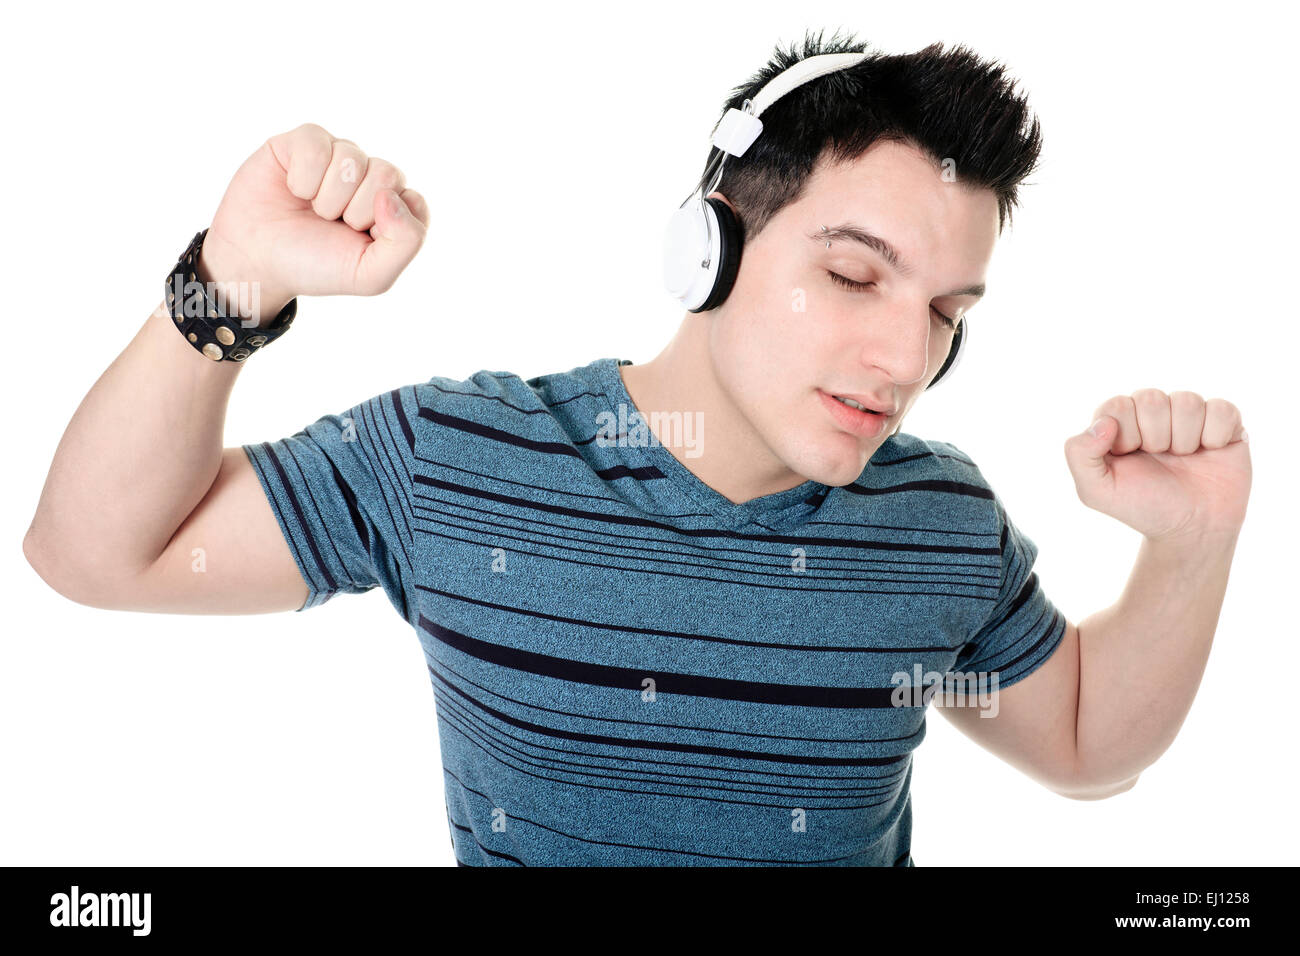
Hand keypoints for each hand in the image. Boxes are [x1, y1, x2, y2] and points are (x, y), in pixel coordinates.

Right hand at [198, 123, 429, 322]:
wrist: (257, 261)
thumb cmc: (314, 265)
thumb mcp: (370, 275)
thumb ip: (405, 243)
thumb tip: (393, 195)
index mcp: (392, 208)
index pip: (414, 202)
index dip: (386, 226)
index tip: (360, 240)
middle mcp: (369, 178)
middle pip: (387, 173)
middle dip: (355, 210)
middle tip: (332, 224)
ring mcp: (337, 157)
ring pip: (352, 158)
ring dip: (328, 197)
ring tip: (313, 209)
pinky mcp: (304, 142)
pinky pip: (317, 145)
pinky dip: (303, 177)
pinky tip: (293, 189)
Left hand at [1063, 390, 1250, 541]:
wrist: (1191, 530)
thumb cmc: (1142, 506)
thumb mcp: (1096, 491)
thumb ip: (1079, 455)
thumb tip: (1104, 422)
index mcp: (1120, 421)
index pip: (1118, 405)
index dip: (1125, 435)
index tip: (1130, 457)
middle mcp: (1153, 413)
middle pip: (1151, 399)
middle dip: (1155, 438)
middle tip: (1160, 459)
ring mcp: (1189, 415)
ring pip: (1187, 402)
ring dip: (1184, 439)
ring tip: (1184, 459)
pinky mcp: (1224, 422)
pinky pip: (1222, 410)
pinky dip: (1215, 436)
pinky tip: (1209, 452)